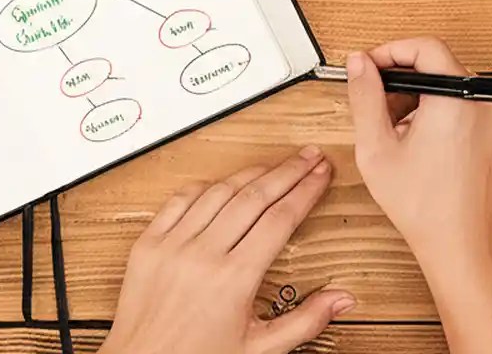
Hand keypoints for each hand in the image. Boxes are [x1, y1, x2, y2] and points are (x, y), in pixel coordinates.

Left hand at [98, 147, 354, 353]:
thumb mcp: (260, 349)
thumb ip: (305, 321)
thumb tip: (343, 298)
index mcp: (234, 279)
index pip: (280, 218)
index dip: (305, 191)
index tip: (321, 175)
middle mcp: (202, 255)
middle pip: (255, 196)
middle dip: (288, 171)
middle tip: (309, 157)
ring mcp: (172, 245)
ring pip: (219, 191)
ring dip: (252, 173)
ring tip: (276, 164)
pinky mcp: (148, 244)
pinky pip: (180, 200)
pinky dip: (206, 187)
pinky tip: (224, 182)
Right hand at [346, 37, 491, 353]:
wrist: (464, 245)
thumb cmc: (426, 207)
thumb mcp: (377, 148)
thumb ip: (365, 97)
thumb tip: (359, 63)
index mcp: (458, 100)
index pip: (425, 47)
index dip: (391, 51)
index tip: (371, 68)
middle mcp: (487, 102)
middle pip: (441, 64)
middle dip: (404, 79)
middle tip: (378, 104)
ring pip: (454, 85)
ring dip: (423, 97)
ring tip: (399, 131)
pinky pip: (470, 104)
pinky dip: (444, 110)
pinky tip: (423, 141)